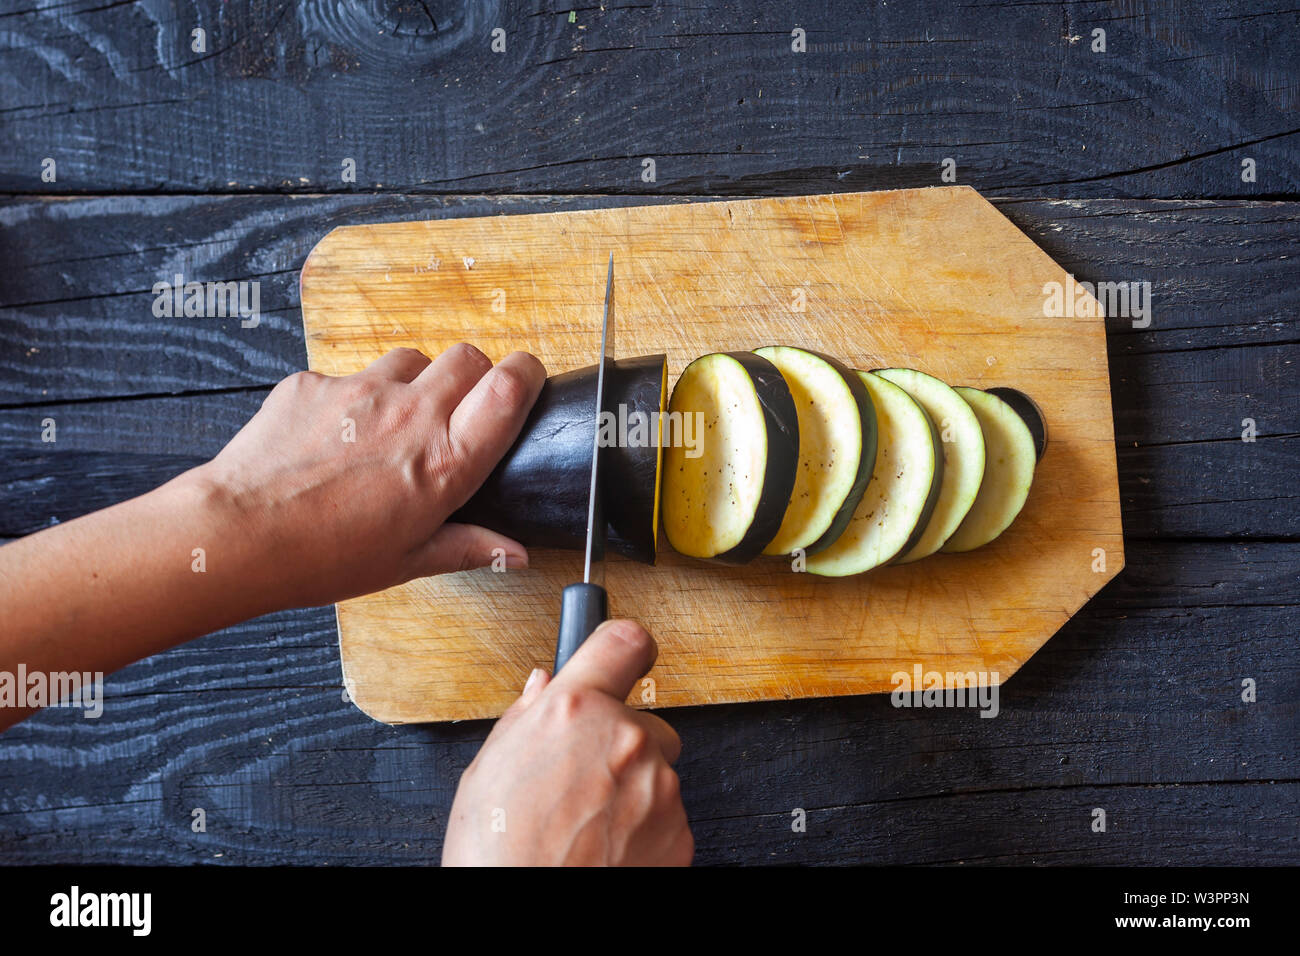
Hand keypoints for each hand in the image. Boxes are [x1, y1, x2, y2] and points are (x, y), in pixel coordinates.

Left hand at [194, 344, 545, 608]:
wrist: (238, 534)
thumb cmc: (322, 557)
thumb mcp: (407, 562)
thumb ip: (469, 547)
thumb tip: (513, 553)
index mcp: (444, 462)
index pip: (509, 387)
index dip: (526, 374)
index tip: (526, 380)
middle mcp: (410, 415)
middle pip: (468, 357)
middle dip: (472, 376)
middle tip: (455, 411)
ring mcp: (360, 391)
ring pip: (409, 360)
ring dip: (411, 384)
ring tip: (389, 426)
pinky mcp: (314, 382)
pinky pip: (348, 376)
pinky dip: (352, 400)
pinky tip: (333, 439)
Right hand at [442, 621, 692, 866]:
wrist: (524, 910)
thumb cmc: (497, 851)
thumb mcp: (489, 767)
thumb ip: (526, 716)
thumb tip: (542, 687)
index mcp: (576, 710)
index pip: (624, 641)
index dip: (624, 645)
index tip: (626, 653)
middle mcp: (626, 740)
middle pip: (644, 719)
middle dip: (619, 742)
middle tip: (579, 777)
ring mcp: (659, 787)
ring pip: (657, 770)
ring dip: (632, 787)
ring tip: (583, 822)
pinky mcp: (680, 831)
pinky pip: (667, 813)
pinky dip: (643, 825)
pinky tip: (602, 844)